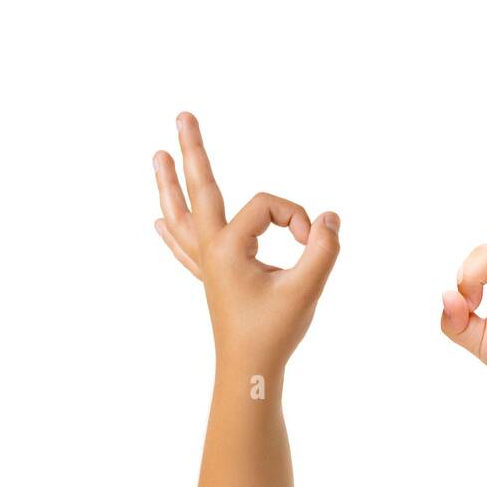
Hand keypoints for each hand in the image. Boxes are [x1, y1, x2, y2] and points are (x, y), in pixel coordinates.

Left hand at [152, 113, 340, 373]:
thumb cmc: (275, 332)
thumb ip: (323, 249)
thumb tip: (330, 217)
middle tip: (182, 115)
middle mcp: (211, 250)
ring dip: (169, 186)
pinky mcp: (213, 279)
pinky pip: (185, 247)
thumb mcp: (307, 289)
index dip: (297, 217)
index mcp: (227, 247)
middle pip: (198, 189)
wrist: (249, 371)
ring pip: (182, 216)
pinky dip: (172, 230)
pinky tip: (157, 222)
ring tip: (156, 156)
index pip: (267, 206)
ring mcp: (207, 264)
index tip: (314, 243)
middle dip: (192, 151)